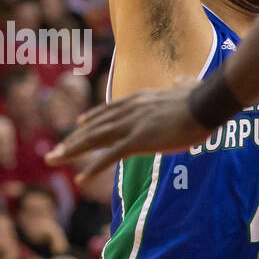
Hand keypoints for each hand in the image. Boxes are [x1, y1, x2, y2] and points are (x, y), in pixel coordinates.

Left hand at [46, 87, 209, 182]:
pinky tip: (80, 180)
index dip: (92, 117)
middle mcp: (129, 111)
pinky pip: (109, 156)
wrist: (205, 103)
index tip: (79, 123)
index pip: (110, 109)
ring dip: (71, 151)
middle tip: (55, 152)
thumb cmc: (202, 97)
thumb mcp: (188, 88)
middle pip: (95, 127)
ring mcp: (131, 126)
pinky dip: (93, 169)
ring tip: (53, 160)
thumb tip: (183, 79)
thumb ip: (182, 84)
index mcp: (140, 99)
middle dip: (73, 140)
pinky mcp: (138, 141)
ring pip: (94, 140)